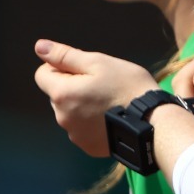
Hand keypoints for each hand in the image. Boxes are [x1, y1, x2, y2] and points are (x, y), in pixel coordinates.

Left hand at [33, 40, 160, 156]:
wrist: (153, 122)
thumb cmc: (128, 87)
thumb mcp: (98, 63)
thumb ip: (65, 56)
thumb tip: (40, 47)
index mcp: (61, 94)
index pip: (42, 75)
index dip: (60, 67)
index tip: (83, 69)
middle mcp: (61, 117)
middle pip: (57, 94)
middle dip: (73, 86)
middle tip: (102, 84)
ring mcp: (74, 135)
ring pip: (70, 112)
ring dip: (82, 104)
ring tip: (110, 101)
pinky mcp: (87, 145)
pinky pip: (83, 129)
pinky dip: (92, 121)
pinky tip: (112, 117)